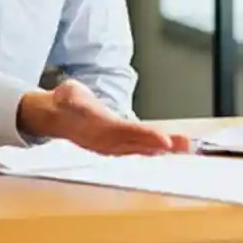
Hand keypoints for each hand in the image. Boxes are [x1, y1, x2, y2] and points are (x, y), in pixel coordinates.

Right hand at [17, 80, 192, 155]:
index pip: (127, 132)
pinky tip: (166, 148)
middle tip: (185, 144)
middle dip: (163, 144)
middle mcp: (106, 141)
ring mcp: (110, 145)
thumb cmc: (66, 103)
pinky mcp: (114, 146)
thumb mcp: (67, 94)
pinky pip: (137, 148)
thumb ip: (68, 96)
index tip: (166, 142)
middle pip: (139, 143)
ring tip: (183, 145)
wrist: (56, 117)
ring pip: (141, 147)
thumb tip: (66, 95)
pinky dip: (152, 148)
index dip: (147, 137)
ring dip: (162, 148)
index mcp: (98, 127)